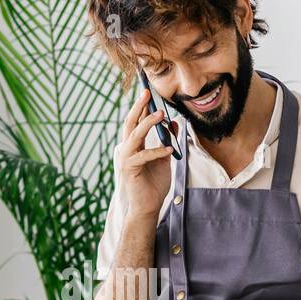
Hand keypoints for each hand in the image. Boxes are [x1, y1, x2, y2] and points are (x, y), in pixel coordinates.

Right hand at [117, 88, 174, 219]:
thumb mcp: (165, 158)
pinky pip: (143, 156)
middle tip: (147, 93)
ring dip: (147, 123)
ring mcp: (126, 158)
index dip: (143, 107)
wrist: (148, 207)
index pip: (137, 121)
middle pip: (130, 123)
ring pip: (135, 135)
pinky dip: (157, 151)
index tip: (150, 92)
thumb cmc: (154, 184)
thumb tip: (175, 123)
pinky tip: (169, 149)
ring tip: (161, 114)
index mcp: (135, 145)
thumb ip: (168, 141)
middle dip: (139, 107)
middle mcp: (127, 149)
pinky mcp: (129, 169)